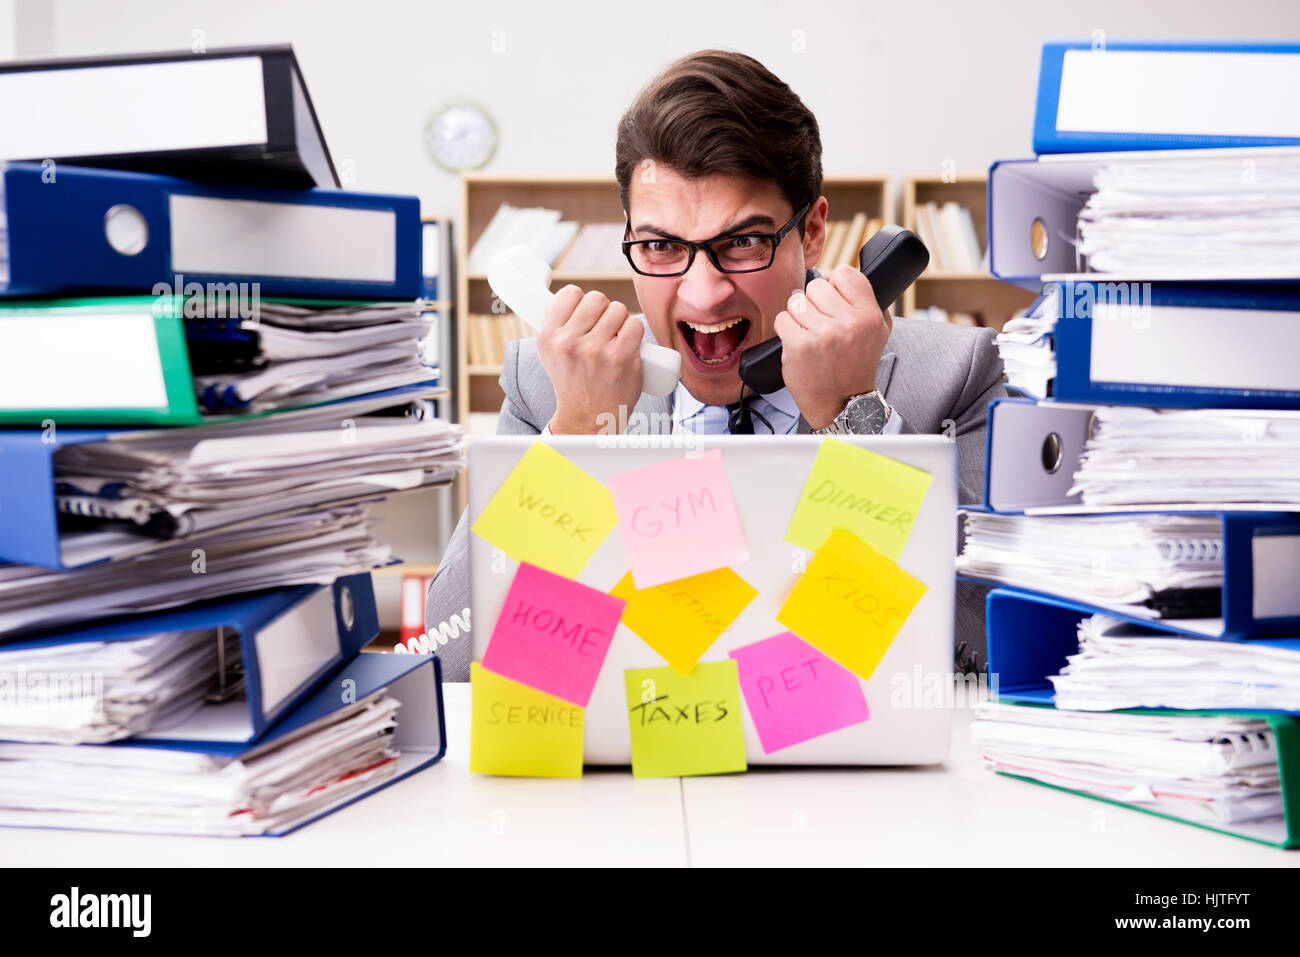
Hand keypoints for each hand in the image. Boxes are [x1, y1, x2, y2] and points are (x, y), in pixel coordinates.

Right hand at [537, 285, 643, 433]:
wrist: (589, 417)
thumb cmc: (574, 382)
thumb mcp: (550, 353)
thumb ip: (558, 324)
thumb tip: (573, 296)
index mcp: (548, 337)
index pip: (570, 293)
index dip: (582, 301)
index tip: (585, 315)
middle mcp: (569, 342)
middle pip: (597, 298)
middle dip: (603, 311)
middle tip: (602, 330)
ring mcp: (596, 350)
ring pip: (618, 309)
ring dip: (620, 322)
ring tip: (613, 341)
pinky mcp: (621, 357)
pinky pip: (635, 325)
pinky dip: (634, 333)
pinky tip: (627, 346)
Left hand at [772, 264, 891, 429]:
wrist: (842, 402)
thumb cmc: (856, 365)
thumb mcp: (878, 331)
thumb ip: (869, 301)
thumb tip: (849, 275)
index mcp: (869, 316)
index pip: (844, 273)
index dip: (835, 285)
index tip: (833, 301)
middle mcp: (847, 323)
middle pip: (816, 286)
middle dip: (814, 303)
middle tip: (821, 323)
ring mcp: (821, 335)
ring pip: (796, 301)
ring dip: (799, 316)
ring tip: (810, 333)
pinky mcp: (798, 347)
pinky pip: (782, 319)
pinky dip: (786, 329)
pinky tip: (799, 343)